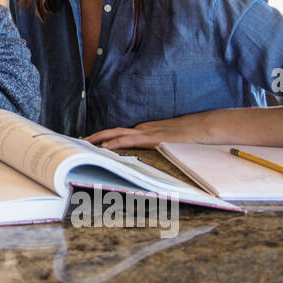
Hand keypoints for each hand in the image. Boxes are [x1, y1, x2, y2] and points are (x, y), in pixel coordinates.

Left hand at [86, 111, 215, 149]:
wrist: (205, 126)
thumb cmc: (189, 136)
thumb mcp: (170, 141)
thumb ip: (158, 145)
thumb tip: (149, 155)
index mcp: (145, 130)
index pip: (119, 133)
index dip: (103, 136)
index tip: (89, 142)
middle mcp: (143, 129)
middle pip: (113, 131)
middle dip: (95, 136)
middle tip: (78, 142)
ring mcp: (147, 132)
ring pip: (117, 133)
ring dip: (99, 138)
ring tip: (84, 144)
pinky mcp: (153, 137)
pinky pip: (131, 140)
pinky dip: (116, 143)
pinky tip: (105, 147)